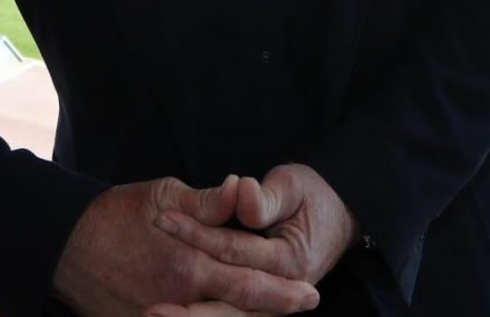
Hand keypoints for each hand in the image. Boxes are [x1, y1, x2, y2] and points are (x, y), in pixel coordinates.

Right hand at [53, 176, 321, 316]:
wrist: (61, 246)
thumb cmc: (114, 216)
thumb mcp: (162, 195)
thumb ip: (207, 202)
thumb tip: (242, 189)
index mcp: (188, 267)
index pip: (249, 286)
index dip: (283, 294)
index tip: (309, 295)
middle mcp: (177, 301)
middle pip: (237, 315)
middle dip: (273, 312)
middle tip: (304, 303)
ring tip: (272, 311)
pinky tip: (224, 312)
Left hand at [148, 162, 357, 316]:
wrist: (338, 217)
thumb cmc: (311, 198)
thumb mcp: (293, 186)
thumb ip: (267, 197)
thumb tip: (243, 191)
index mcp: (290, 260)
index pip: (235, 250)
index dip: (197, 234)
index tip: (162, 220)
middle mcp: (281, 290)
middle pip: (231, 306)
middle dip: (190, 310)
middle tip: (151, 309)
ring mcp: (273, 305)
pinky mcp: (262, 308)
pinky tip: (172, 316)